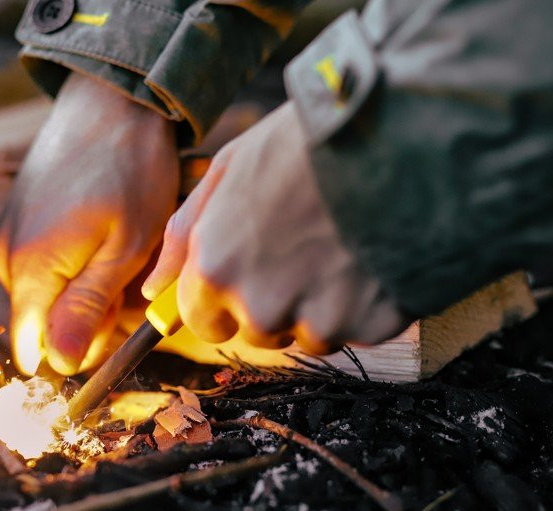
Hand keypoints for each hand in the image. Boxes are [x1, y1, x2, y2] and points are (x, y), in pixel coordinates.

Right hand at [0, 73, 178, 374]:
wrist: (110, 101)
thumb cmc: (129, 171)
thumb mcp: (124, 247)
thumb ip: (87, 309)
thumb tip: (57, 365)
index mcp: (31, 270)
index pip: (34, 352)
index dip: (79, 350)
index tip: (117, 320)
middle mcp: (6, 258)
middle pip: (46, 326)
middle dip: (92, 316)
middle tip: (131, 275)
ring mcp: (8, 237)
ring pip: (50, 296)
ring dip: (89, 286)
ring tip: (122, 246)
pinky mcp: (16, 222)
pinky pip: (46, 267)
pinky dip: (79, 261)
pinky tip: (103, 232)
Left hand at [142, 102, 407, 354]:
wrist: (399, 133)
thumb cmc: (308, 142)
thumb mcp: (229, 170)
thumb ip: (183, 236)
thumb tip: (152, 290)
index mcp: (217, 270)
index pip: (202, 322)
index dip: (223, 298)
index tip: (247, 270)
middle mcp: (260, 307)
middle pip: (255, 332)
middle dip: (272, 302)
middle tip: (301, 247)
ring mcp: (318, 321)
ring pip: (306, 335)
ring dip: (318, 304)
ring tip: (339, 246)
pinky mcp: (370, 326)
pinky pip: (356, 329)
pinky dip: (362, 303)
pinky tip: (370, 256)